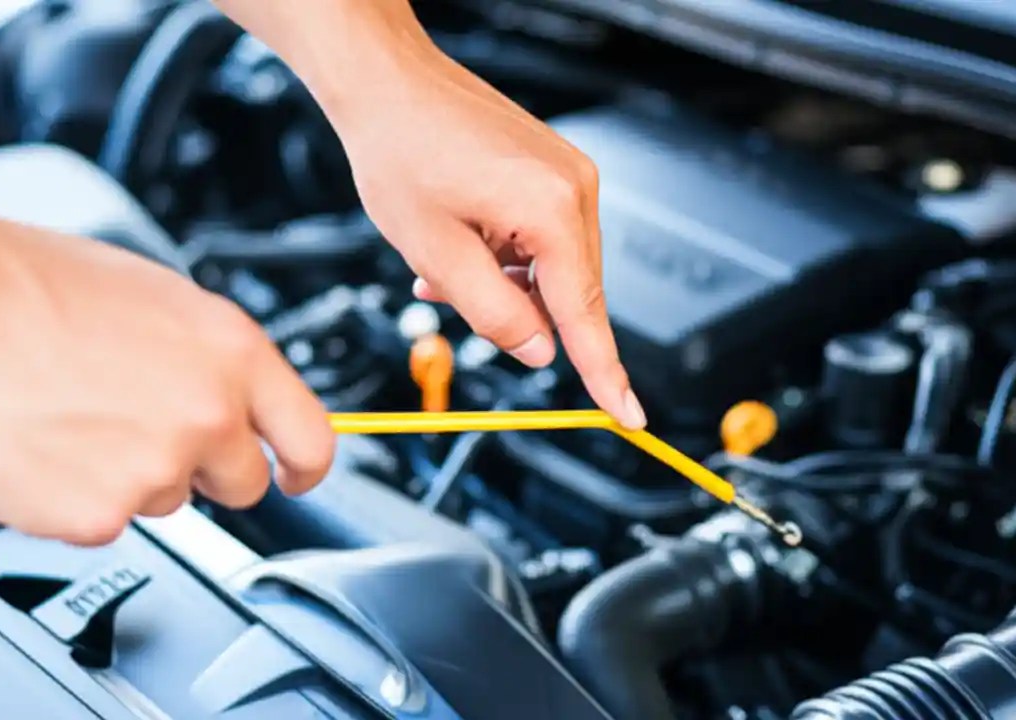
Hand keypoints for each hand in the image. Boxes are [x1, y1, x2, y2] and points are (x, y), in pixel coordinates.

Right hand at [0, 199, 332, 545]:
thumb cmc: (36, 287)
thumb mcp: (162, 300)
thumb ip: (214, 362)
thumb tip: (238, 399)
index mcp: (233, 354)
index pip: (314, 440)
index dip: (305, 468)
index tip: (295, 477)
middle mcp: (209, 415)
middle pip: (242, 484)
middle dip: (205, 469)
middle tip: (142, 431)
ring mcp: (156, 469)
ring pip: (167, 500)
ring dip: (130, 475)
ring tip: (75, 417)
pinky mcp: (98, 514)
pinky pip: (105, 524)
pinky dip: (77, 499)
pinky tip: (47, 447)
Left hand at [320, 32, 644, 428]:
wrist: (387, 85)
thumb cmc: (401, 150)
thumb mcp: (437, 253)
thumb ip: (495, 314)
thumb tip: (539, 353)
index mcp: (553, 210)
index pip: (586, 314)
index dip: (604, 372)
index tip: (628, 414)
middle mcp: (574, 188)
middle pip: (566, 290)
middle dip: (515, 309)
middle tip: (450, 295)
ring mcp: (567, 174)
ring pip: (550, 266)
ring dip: (502, 281)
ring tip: (441, 264)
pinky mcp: (552, 168)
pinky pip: (542, 235)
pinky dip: (505, 254)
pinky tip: (461, 244)